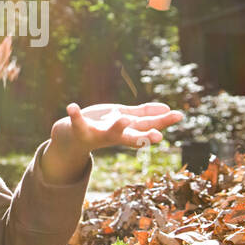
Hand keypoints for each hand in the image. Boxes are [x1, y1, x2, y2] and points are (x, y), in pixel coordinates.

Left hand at [40, 100, 183, 184]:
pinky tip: (72, 106)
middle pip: (132, 136)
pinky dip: (74, 115)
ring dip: (117, 126)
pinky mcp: (80, 128)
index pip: (146, 129)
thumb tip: (168, 109)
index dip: (159, 126)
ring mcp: (98, 133)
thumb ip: (145, 115)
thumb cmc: (105, 127)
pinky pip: (77, 122)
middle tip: (158, 136)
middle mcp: (115, 135)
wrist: (76, 138)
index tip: (173, 122)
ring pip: (109, 132)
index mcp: (127, 130)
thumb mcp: (127, 119)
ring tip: (123, 119)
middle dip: (145, 136)